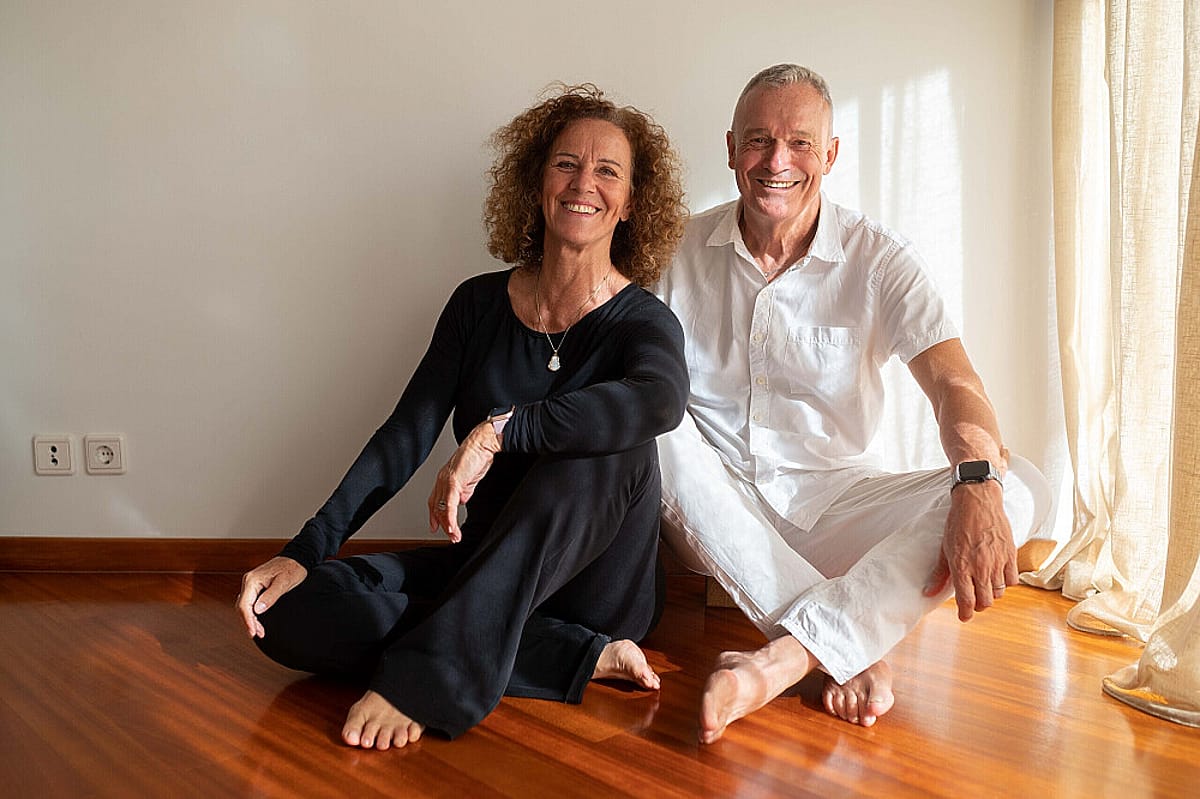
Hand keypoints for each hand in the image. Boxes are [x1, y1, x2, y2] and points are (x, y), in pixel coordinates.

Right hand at [236, 556, 306, 637]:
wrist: (298, 558)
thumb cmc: (293, 568)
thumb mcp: (284, 583)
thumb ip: (271, 596)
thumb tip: (257, 610)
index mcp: (252, 580)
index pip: (244, 604)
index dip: (248, 620)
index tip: (253, 632)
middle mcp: (249, 582)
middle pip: (242, 606)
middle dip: (248, 622)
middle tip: (258, 634)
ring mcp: (252, 584)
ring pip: (245, 606)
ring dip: (251, 620)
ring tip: (260, 632)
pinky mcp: (256, 587)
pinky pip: (250, 603)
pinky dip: (253, 614)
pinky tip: (258, 623)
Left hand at [428, 421, 499, 542]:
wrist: (483, 444)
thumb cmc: (478, 457)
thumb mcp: (470, 478)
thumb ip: (465, 490)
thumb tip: (462, 500)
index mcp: (444, 478)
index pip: (435, 501)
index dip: (435, 515)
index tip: (436, 527)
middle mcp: (442, 480)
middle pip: (436, 507)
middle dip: (443, 524)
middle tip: (451, 537)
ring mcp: (446, 481)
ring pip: (442, 508)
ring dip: (448, 525)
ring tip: (455, 536)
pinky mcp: (454, 482)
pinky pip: (450, 505)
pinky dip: (451, 518)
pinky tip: (453, 528)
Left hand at [924, 480, 1015, 620]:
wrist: (978, 502)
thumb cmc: (958, 523)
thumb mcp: (944, 548)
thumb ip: (940, 573)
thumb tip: (929, 593)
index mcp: (962, 566)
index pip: (966, 600)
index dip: (965, 613)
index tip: (964, 616)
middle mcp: (981, 567)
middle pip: (985, 601)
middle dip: (978, 605)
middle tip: (973, 600)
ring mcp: (998, 562)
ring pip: (999, 593)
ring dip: (991, 594)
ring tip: (984, 586)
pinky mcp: (1011, 555)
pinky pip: (1012, 581)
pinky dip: (1005, 583)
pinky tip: (997, 576)